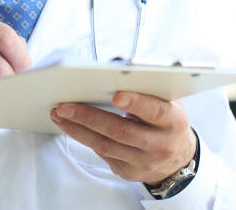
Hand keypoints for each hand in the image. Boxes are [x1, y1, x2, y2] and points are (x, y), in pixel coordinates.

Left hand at [50, 92, 196, 184]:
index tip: (117, 95)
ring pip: (106, 146)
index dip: (137, 103)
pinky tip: (69, 126)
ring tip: (58, 114)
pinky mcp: (129, 171)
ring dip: (78, 129)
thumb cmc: (165, 117)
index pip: (155, 111)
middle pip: (121, 131)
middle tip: (64, 105)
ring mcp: (144, 161)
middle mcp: (161, 144)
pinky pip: (103, 154)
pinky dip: (84, 138)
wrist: (177, 156)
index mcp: (174, 120)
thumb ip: (146, 83)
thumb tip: (115, 64)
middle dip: (89, 117)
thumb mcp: (166, 99)